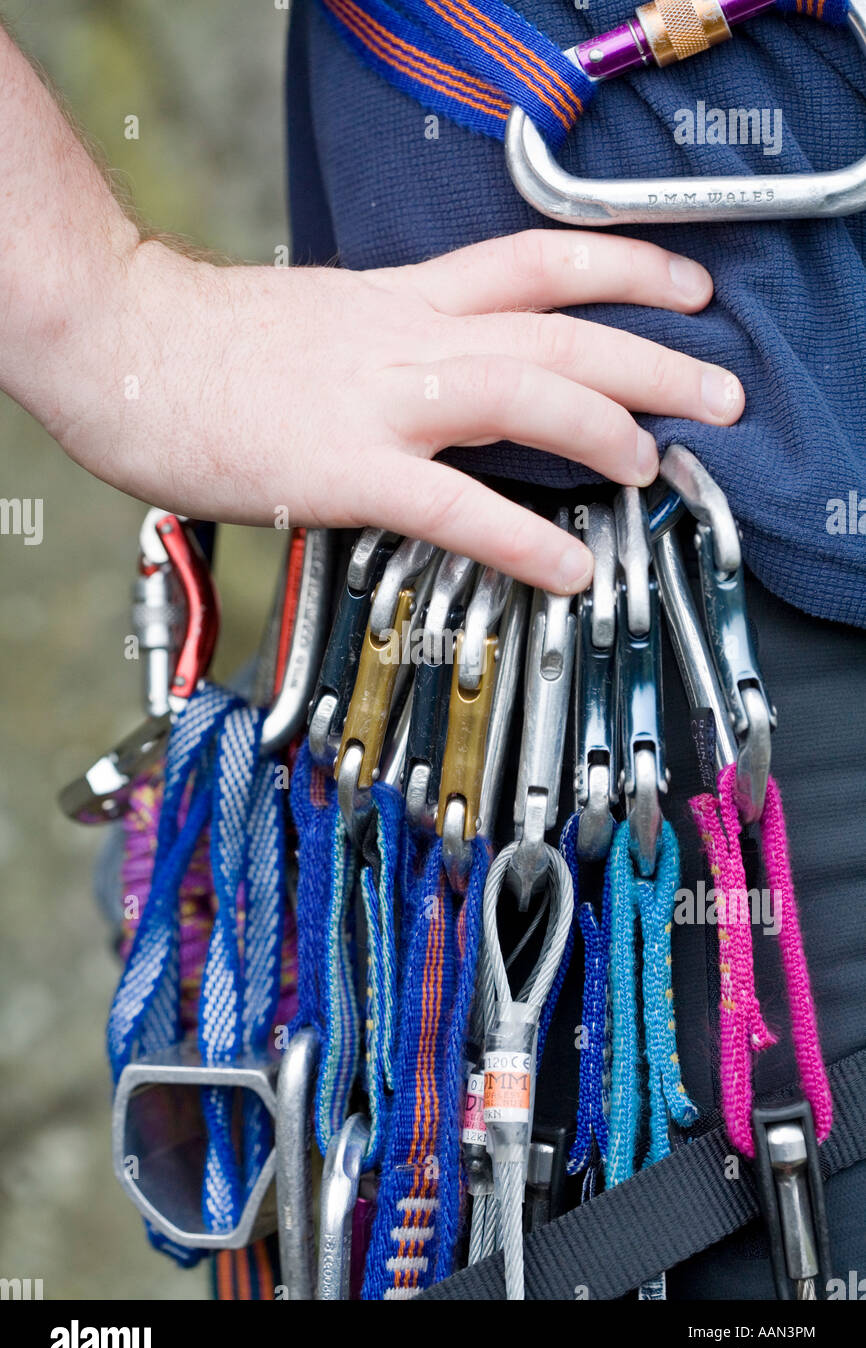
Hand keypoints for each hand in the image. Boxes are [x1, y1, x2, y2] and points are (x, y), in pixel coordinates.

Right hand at [47, 229, 742, 592]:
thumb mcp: (325, 322)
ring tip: (652, 465)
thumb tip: (440, 381)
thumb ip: (393, 346)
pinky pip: (454, 504)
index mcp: (403, 300)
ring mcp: (381, 401)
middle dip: (655, 357)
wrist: (118, 342)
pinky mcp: (344, 469)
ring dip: (607, 427)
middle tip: (720, 393)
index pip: (540, 261)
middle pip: (560, 324)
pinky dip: (521, 539)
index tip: (686, 286)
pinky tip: (565, 570)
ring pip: (526, 392)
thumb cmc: (205, 342)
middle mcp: (408, 337)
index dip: (627, 267)